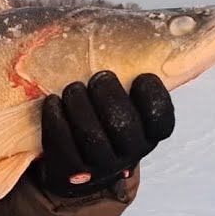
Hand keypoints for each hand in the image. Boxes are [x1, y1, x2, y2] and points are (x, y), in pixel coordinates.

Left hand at [38, 71, 173, 199]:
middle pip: (123, 124)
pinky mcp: (70, 173)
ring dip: (79, 103)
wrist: (77, 175)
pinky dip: (55, 119)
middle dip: (107, 92)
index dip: (153, 95)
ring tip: (73, 89)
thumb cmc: (103, 128)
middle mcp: (128, 154)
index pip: (161, 120)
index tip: (139, 77)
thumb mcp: (123, 112)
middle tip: (98, 78)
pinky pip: (63, 144)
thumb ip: (127, 90)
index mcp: (147, 136)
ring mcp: (100, 167)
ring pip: (92, 135)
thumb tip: (125, 41)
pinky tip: (53, 102)